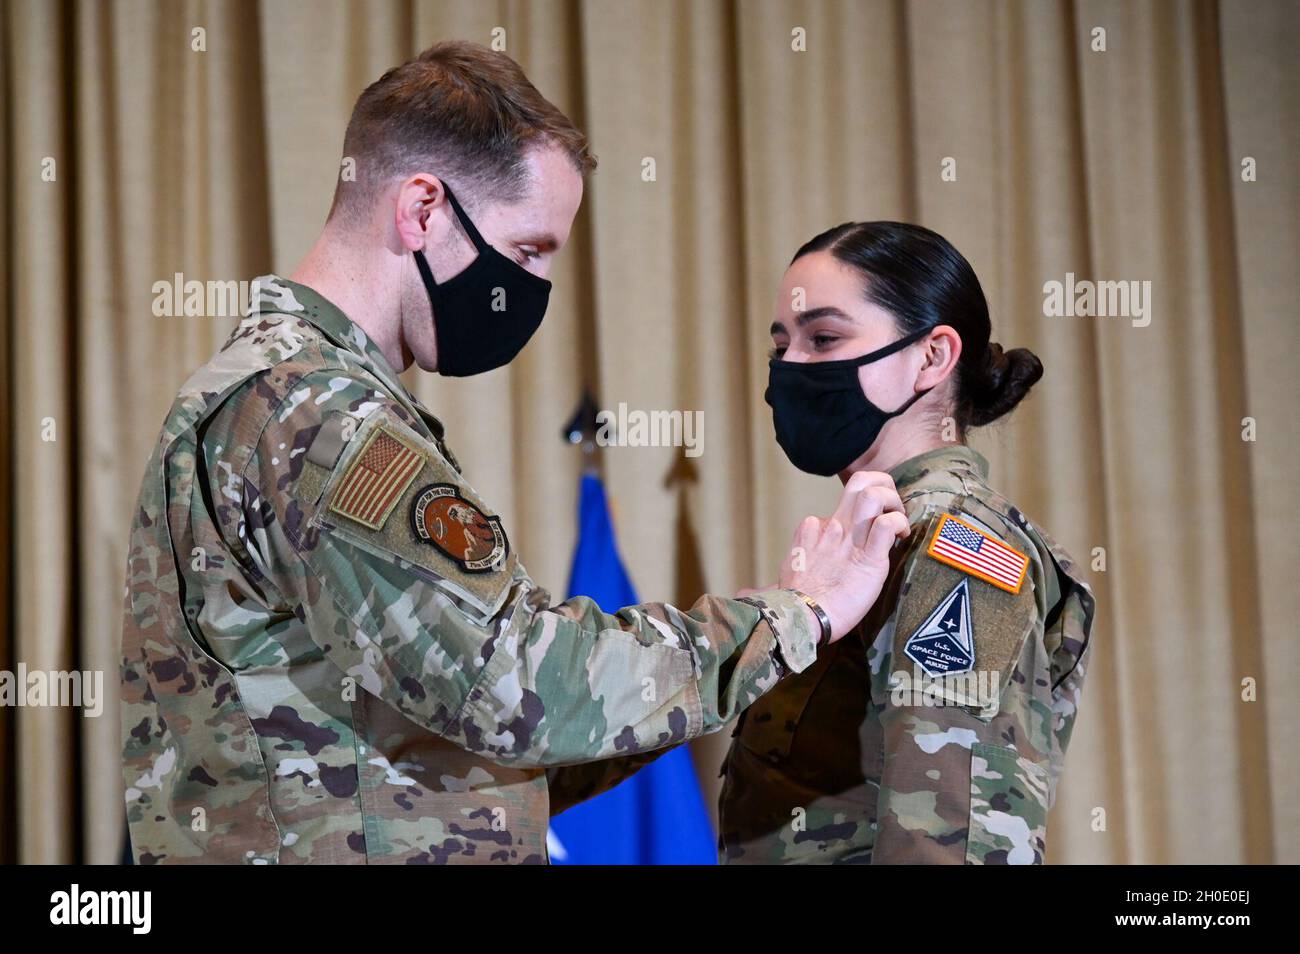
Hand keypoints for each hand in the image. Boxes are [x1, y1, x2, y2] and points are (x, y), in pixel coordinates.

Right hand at [777, 471, 909, 642]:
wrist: (800, 619)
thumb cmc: (791, 606)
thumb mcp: (778, 585)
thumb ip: (765, 586)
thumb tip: (742, 593)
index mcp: (811, 530)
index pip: (840, 506)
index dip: (859, 517)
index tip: (863, 537)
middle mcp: (832, 528)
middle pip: (860, 483)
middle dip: (882, 486)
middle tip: (890, 510)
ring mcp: (850, 540)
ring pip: (875, 494)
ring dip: (893, 502)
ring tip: (898, 523)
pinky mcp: (869, 557)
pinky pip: (888, 523)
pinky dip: (899, 524)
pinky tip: (899, 539)